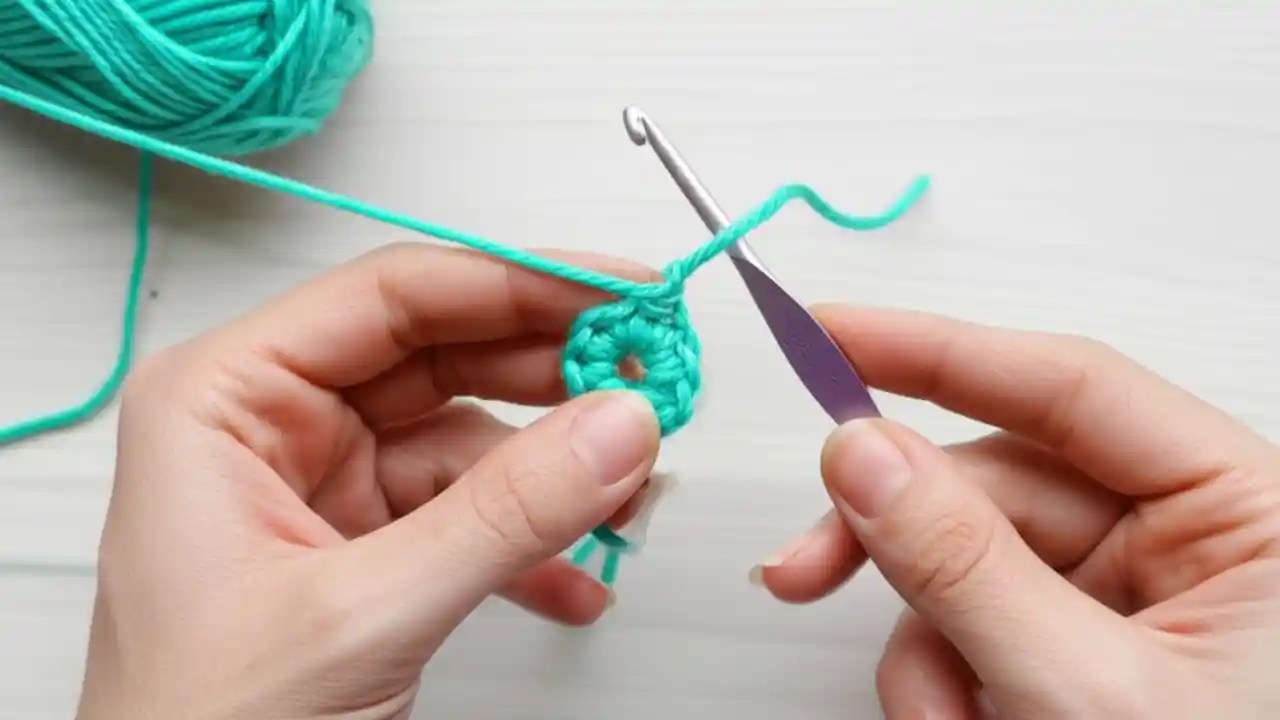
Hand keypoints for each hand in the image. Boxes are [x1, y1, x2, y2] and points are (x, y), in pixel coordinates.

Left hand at [76, 244, 661, 718]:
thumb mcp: (362, 614)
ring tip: (627, 489)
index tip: (620, 294)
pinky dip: (530, 544)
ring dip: (554, 469)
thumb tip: (617, 427)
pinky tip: (577, 580)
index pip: (392, 298)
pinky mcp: (361, 547)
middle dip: (552, 374)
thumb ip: (502, 516)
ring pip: (467, 436)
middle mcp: (272, 426)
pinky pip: (467, 513)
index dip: (518, 283)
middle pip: (441, 354)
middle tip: (648, 374)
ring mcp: (321, 486)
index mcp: (224, 400)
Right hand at [757, 306, 1279, 718]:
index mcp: (1245, 510)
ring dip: (927, 646)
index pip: (1067, 385)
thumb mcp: (1086, 694)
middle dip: (896, 541)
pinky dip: (948, 682)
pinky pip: (978, 627)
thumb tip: (864, 454)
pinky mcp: (1087, 649)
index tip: (830, 332)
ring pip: (970, 565)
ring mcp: (1134, 596)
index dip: (936, 349)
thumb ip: (965, 565)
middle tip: (801, 569)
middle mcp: (1191, 539)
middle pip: (995, 483)